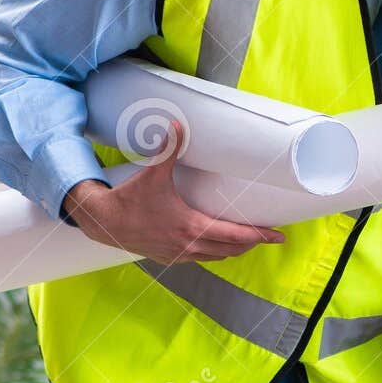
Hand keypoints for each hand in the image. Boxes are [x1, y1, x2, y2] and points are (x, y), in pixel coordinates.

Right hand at [63, 121, 284, 263]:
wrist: (103, 221)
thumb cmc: (130, 198)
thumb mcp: (153, 174)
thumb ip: (169, 149)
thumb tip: (178, 123)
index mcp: (192, 227)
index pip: (237, 235)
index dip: (260, 235)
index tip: (279, 235)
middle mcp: (189, 246)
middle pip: (233, 249)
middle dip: (252, 242)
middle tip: (267, 234)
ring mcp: (179, 255)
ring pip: (218, 257)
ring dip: (234, 249)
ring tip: (248, 240)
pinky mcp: (169, 258)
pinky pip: (201, 259)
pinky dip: (215, 253)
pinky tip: (218, 246)